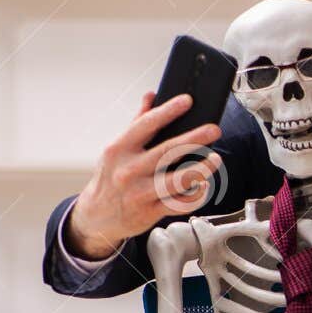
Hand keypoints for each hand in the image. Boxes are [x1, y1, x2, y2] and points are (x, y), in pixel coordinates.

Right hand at [64, 92, 224, 259]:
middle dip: (194, 139)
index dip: (168, 111)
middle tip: (214, 129)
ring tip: (214, 158)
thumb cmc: (111, 178)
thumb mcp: (117, 149)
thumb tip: (151, 96)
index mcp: (119, 149)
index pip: (146, 125)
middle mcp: (129, 170)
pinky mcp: (150, 212)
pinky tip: (204, 184)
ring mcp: (140, 193)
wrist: (96, 216)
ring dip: (201, 169)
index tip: (187, 101)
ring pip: (177, 180)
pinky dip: (196, 194)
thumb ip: (137, 123)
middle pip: (167, 151)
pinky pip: (180, 203)